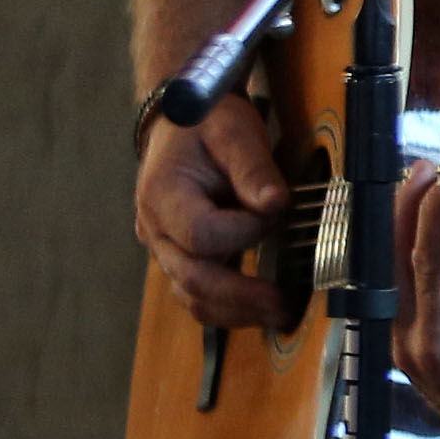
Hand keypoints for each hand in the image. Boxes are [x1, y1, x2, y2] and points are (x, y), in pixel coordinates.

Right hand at [138, 93, 294, 332]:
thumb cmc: (206, 124)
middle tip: (284, 306)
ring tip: (280, 315)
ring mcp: (164, 249)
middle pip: (191, 278)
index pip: (201, 234)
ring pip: (191, 296)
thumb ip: (253, 168)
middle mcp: (155, 230)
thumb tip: (275, 204)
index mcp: (163, 196)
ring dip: (235, 312)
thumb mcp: (233, 131)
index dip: (243, 232)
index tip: (275, 212)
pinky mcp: (179, 258)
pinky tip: (260, 309)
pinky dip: (228, 307)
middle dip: (241, 296)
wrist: (181, 124)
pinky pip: (197, 294)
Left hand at [393, 165, 439, 438]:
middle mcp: (410, 343)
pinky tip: (435, 230)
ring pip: (394, 273)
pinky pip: (404, 288)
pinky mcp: (411, 345)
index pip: (429, 260)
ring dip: (410, 228)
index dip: (438, 210)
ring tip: (429, 188)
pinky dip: (416, 253)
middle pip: (396, 261)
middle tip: (427, 168)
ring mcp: (405, 346)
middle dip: (410, 209)